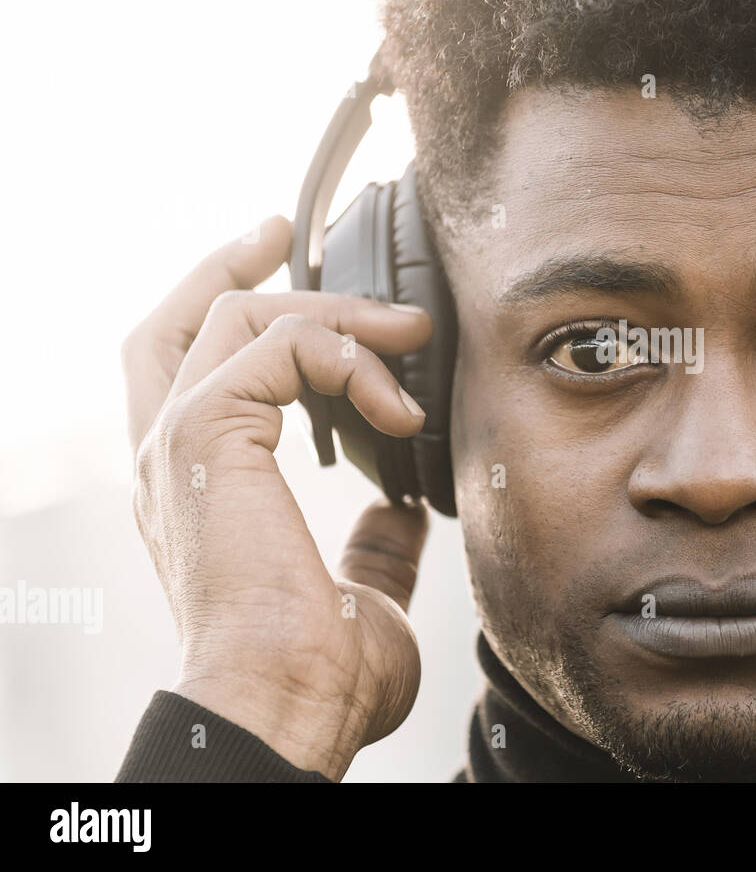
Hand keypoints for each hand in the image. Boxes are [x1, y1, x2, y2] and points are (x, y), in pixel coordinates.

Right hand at [121, 216, 434, 779]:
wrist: (290, 703)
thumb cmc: (320, 671)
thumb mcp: (361, 589)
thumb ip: (373, 544)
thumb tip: (402, 515)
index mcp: (197, 489)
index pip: (186, 370)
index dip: (223, 306)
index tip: (276, 263)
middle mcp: (169, 457)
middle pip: (180, 321)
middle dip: (238, 269)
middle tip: (288, 233)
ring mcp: (180, 441)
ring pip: (237, 318)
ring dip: (331, 312)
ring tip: (406, 329)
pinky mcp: (208, 433)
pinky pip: (280, 347)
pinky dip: (347, 358)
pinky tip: (398, 403)